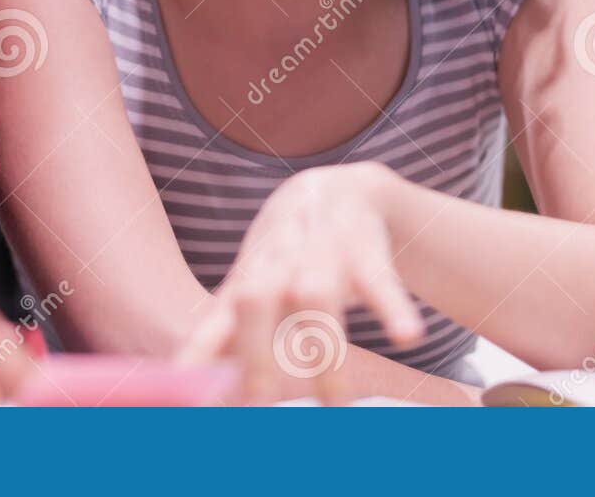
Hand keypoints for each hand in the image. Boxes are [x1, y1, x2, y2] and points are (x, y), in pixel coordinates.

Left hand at [175, 163, 423, 403]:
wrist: (339, 189)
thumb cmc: (285, 253)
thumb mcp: (251, 283)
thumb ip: (223, 333)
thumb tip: (186, 383)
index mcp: (247, 279)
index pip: (217, 320)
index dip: (200, 355)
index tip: (187, 395)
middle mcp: (277, 265)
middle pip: (256, 300)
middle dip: (256, 352)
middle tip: (257, 403)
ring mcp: (321, 254)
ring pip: (317, 296)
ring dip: (326, 349)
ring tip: (336, 405)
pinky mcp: (367, 252)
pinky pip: (381, 279)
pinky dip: (394, 307)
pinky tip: (407, 336)